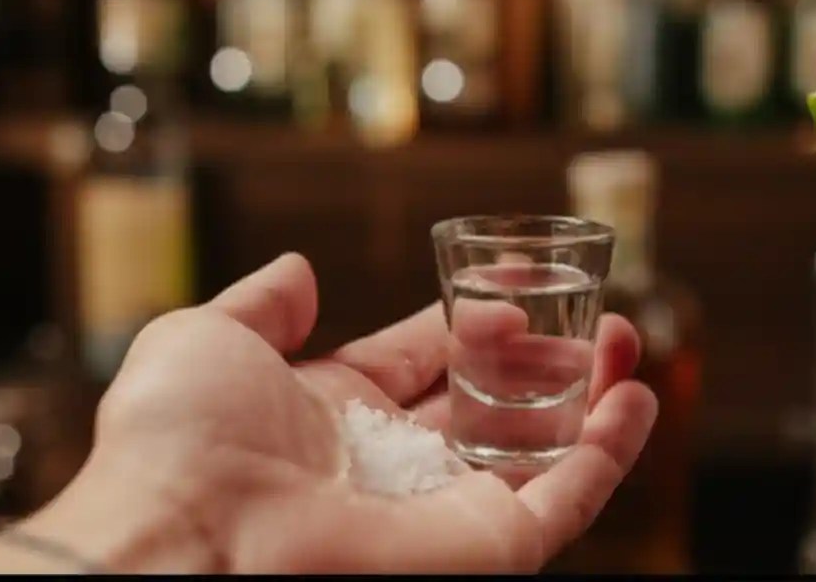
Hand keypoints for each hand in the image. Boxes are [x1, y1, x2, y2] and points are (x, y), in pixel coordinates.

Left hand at [0, 253, 655, 573]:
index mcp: (332, 416)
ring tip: (625, 337)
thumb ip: (259, 306)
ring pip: (539, 448)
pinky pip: (568, 497)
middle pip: (487, 402)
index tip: (511, 281)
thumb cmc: (180, 446)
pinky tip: (636, 396)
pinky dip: (611, 451)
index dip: (468, 320)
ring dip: (588, 393)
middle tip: (582, 310)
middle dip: (538, 355)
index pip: (421, 361)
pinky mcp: (490, 545)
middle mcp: (394, 467)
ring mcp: (444, 509)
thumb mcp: (205, 342)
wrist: (195, 542)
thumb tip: (298, 269)